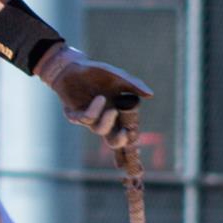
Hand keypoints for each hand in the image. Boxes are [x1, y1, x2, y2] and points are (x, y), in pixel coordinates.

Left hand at [35, 46, 150, 150]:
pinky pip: (85, 119)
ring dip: (107, 120)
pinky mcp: (74, 114)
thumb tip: (150, 94)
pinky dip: (94, 110)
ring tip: (110, 107)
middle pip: (113, 141)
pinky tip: (99, 99)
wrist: (72, 66)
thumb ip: (133, 85)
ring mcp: (89, 119)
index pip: (127, 134)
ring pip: (99, 130)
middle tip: (126, 134)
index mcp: (118, 114)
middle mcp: (104, 120)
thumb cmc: (97, 73)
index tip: (139, 155)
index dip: (132, 147)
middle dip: (120, 142)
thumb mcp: (117, 77)